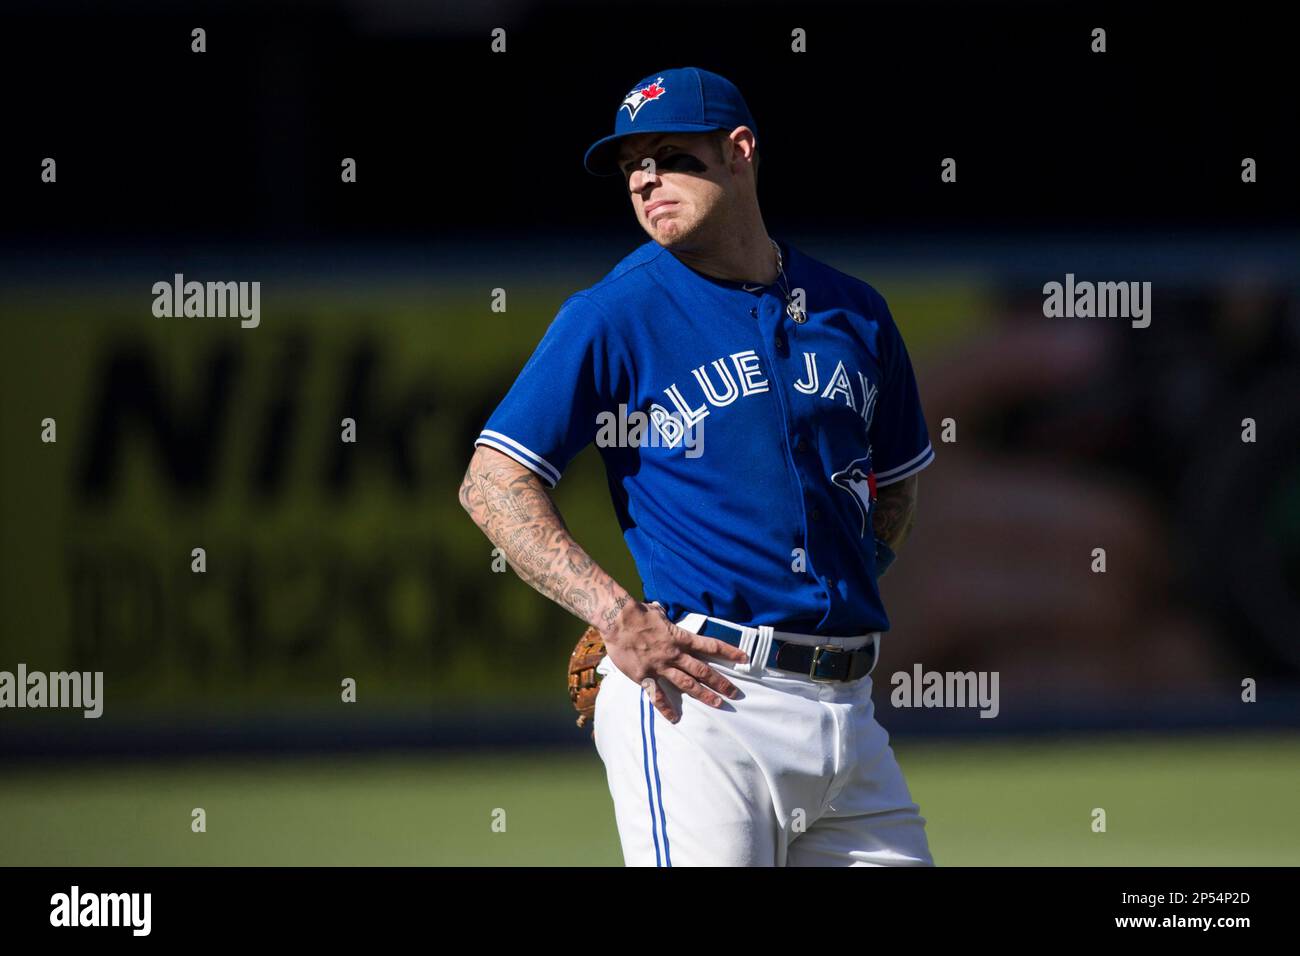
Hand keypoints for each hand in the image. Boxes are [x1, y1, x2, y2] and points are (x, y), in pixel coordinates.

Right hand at [602, 601, 748, 722]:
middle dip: (721, 682)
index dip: (729, 652)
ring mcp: (660, 667)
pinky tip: (675, 719)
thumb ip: (663, 618)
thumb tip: (661, 611)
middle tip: (735, 693)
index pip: (710, 645)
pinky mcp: (645, 676)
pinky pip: (657, 695)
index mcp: (680, 638)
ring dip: (703, 694)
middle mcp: (674, 654)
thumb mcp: (657, 613)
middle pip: (703, 670)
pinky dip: (666, 708)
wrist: (617, 620)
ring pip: (686, 684)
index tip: (744, 658)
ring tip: (717, 704)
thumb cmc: (637, 613)